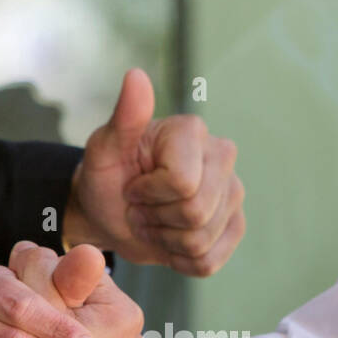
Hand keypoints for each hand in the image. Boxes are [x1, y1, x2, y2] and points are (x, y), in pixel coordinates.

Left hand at [63, 68, 244, 275]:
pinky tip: (167, 239)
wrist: (110, 213)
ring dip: (165, 240)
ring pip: (201, 240)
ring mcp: (233, 192)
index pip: (182, 183)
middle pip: (196, 213)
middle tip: (139, 208)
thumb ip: (123, 116)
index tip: (132, 187)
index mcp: (192, 132)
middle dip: (156, 219)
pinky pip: (210, 262)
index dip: (148, 195)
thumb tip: (136, 75)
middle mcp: (222, 156)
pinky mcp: (234, 225)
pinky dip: (179, 260)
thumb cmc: (105, 176)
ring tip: (152, 221)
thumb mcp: (103, 150)